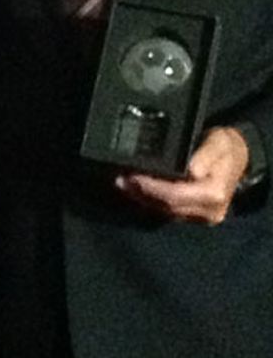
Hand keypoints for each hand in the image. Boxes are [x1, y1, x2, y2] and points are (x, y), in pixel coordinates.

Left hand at [115, 126, 248, 224]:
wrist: (237, 157)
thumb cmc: (225, 147)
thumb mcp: (219, 142)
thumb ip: (206, 155)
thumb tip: (192, 171)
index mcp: (214, 193)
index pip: (176, 195)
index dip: (151, 187)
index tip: (132, 176)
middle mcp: (209, 210)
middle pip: (167, 206)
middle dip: (141, 193)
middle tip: (120, 180)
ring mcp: (201, 215)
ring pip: (165, 211)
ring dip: (141, 198)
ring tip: (122, 184)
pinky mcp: (193, 215)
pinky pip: (168, 211)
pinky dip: (150, 201)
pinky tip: (135, 191)